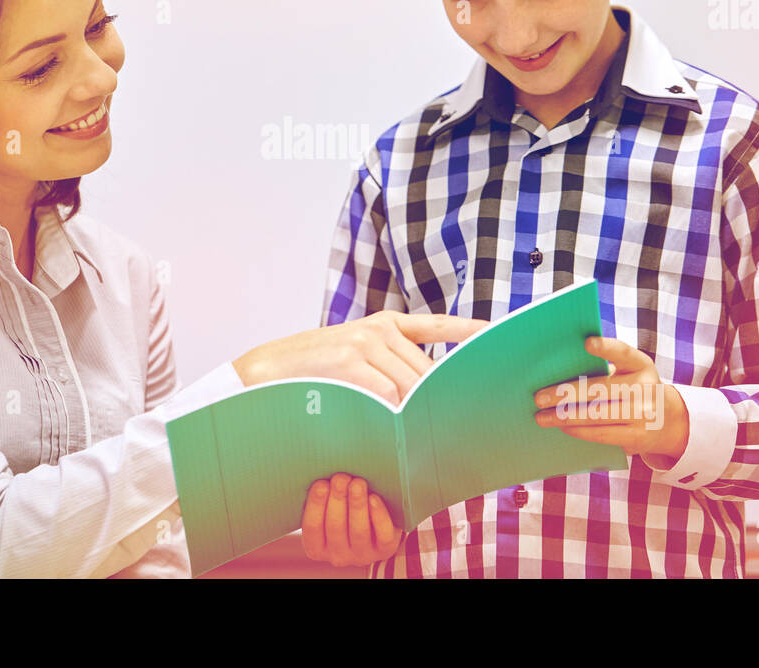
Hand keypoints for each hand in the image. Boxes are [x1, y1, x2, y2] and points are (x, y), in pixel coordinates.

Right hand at [232, 311, 485, 405]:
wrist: (262, 374)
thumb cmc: (311, 374)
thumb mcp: (352, 358)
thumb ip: (388, 368)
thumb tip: (426, 397)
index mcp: (383, 324)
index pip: (436, 326)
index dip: (468, 330)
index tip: (496, 334)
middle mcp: (380, 330)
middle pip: (427, 371)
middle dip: (436, 398)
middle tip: (448, 423)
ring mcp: (366, 344)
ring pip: (410, 387)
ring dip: (414, 413)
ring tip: (416, 434)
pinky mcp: (352, 362)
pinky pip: (388, 397)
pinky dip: (391, 416)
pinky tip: (389, 428)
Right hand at [300, 472, 401, 566]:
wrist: (375, 528)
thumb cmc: (344, 511)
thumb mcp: (328, 508)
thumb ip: (323, 495)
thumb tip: (323, 466)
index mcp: (317, 547)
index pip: (312, 528)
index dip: (315, 505)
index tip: (321, 483)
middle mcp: (338, 555)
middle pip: (335, 527)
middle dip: (338, 499)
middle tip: (341, 478)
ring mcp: (362, 555)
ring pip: (358, 531)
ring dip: (357, 504)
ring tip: (357, 483)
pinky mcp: (384, 550)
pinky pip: (382, 534)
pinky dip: (378, 515)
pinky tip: (374, 498)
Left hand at [531, 337, 689, 465]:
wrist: (670, 421)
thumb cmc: (635, 390)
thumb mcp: (630, 374)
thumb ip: (604, 369)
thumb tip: (558, 371)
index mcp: (641, 364)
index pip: (623, 353)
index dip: (606, 348)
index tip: (587, 343)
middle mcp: (646, 387)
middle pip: (600, 389)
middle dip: (565, 393)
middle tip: (538, 397)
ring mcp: (644, 414)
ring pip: (596, 414)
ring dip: (564, 416)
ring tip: (542, 417)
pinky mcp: (638, 437)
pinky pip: (602, 434)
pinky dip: (578, 430)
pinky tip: (562, 427)